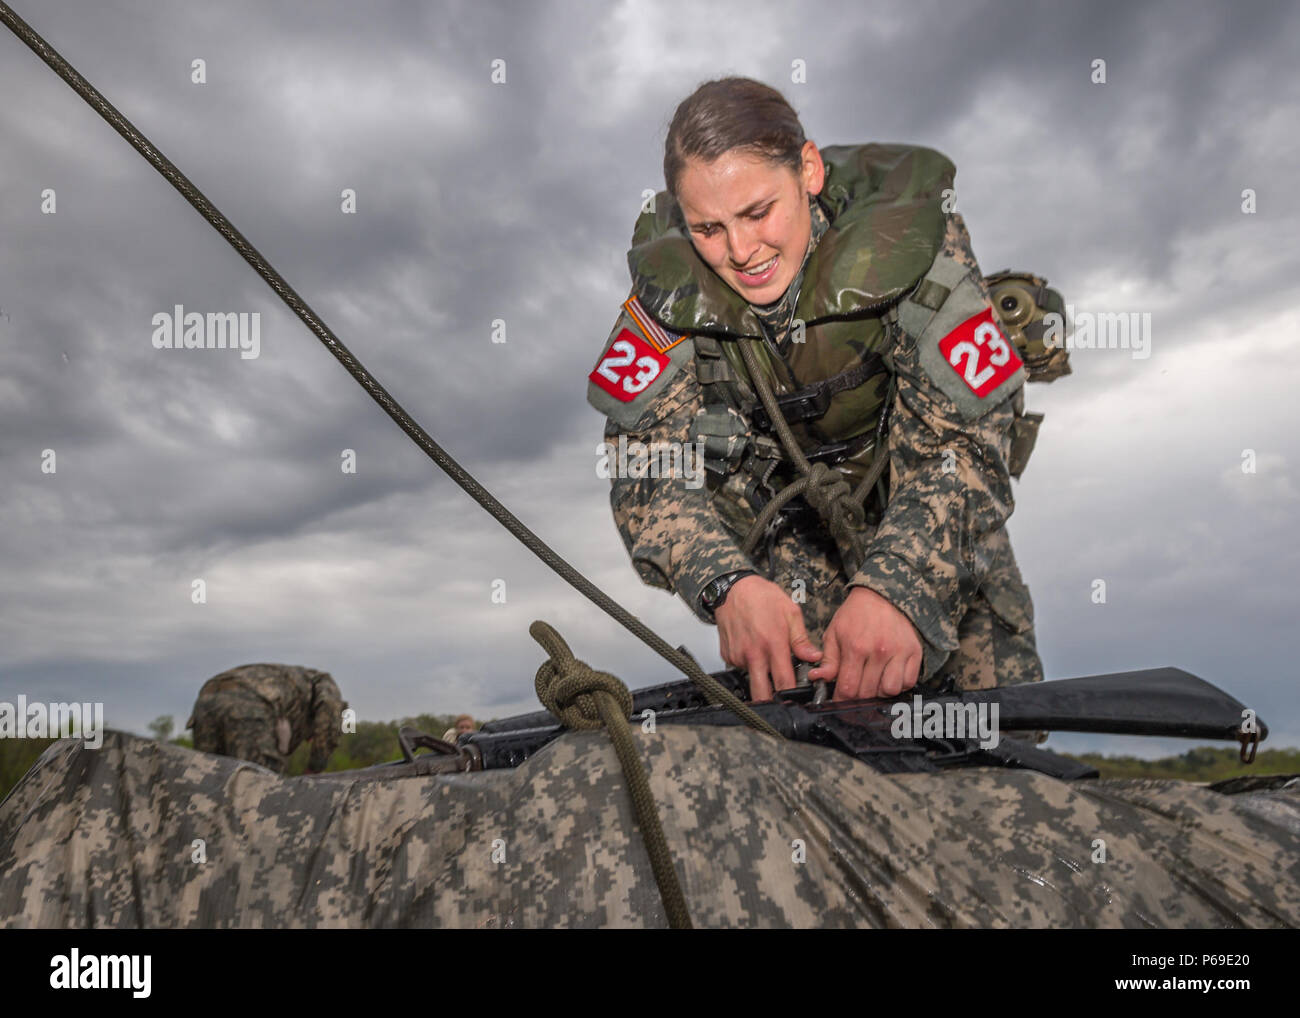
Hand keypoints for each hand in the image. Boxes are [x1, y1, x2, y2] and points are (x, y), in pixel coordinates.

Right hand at [714, 575, 821, 700]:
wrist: (732, 589)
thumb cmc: (761, 596)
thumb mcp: (790, 612)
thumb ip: (802, 640)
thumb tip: (814, 657)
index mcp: (773, 644)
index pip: (784, 682)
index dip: (792, 696)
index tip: (798, 700)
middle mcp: (753, 654)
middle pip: (761, 694)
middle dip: (772, 702)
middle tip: (781, 699)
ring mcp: (738, 657)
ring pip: (751, 680)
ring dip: (761, 678)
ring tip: (767, 660)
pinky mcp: (727, 656)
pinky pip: (740, 668)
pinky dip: (749, 665)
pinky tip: (754, 650)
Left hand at [809, 586, 922, 700]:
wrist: (881, 595)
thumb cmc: (855, 614)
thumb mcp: (834, 633)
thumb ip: (828, 660)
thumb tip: (818, 678)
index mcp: (856, 647)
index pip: (848, 688)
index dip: (841, 699)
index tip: (840, 698)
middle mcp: (879, 651)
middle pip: (868, 693)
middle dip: (858, 696)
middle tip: (855, 687)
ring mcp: (899, 652)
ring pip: (890, 691)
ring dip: (879, 692)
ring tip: (873, 680)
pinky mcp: (914, 652)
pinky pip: (908, 682)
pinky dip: (898, 684)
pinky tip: (888, 675)